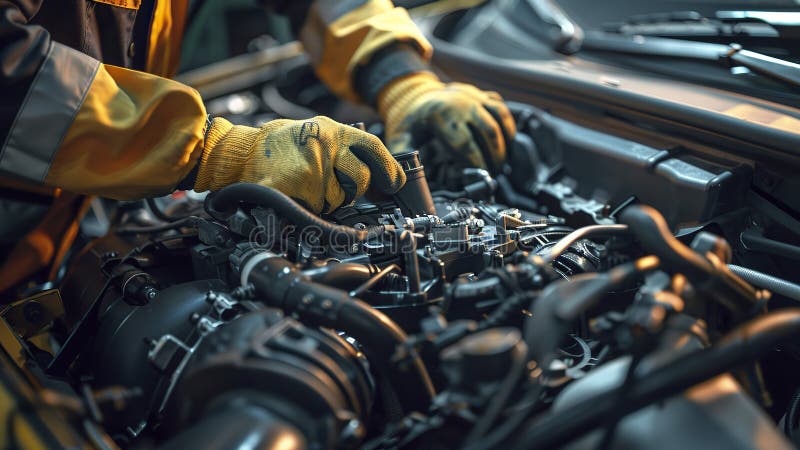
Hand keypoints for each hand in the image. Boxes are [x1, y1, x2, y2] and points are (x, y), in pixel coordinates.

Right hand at [195, 116, 405, 213]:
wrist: (240, 153)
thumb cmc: (279, 147)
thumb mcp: (314, 133)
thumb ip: (344, 147)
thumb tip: (378, 173)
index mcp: (333, 130)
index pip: (373, 148)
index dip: (388, 168)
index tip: (394, 183)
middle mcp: (326, 144)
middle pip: (361, 180)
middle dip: (353, 191)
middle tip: (335, 187)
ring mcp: (312, 166)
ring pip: (338, 199)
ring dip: (326, 201)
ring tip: (305, 185)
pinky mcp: (297, 186)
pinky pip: (317, 208)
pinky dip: (308, 208)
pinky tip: (295, 195)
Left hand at [379, 72, 515, 172]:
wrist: (418, 92)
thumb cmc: (412, 121)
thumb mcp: (401, 136)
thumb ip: (403, 156)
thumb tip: (402, 177)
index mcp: (441, 115)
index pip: (465, 143)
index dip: (476, 162)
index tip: (481, 176)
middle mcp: (461, 102)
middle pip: (488, 132)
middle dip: (495, 156)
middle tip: (494, 174)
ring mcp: (474, 96)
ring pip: (500, 118)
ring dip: (505, 142)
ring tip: (502, 163)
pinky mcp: (483, 94)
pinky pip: (502, 109)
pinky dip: (508, 127)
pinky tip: (507, 145)